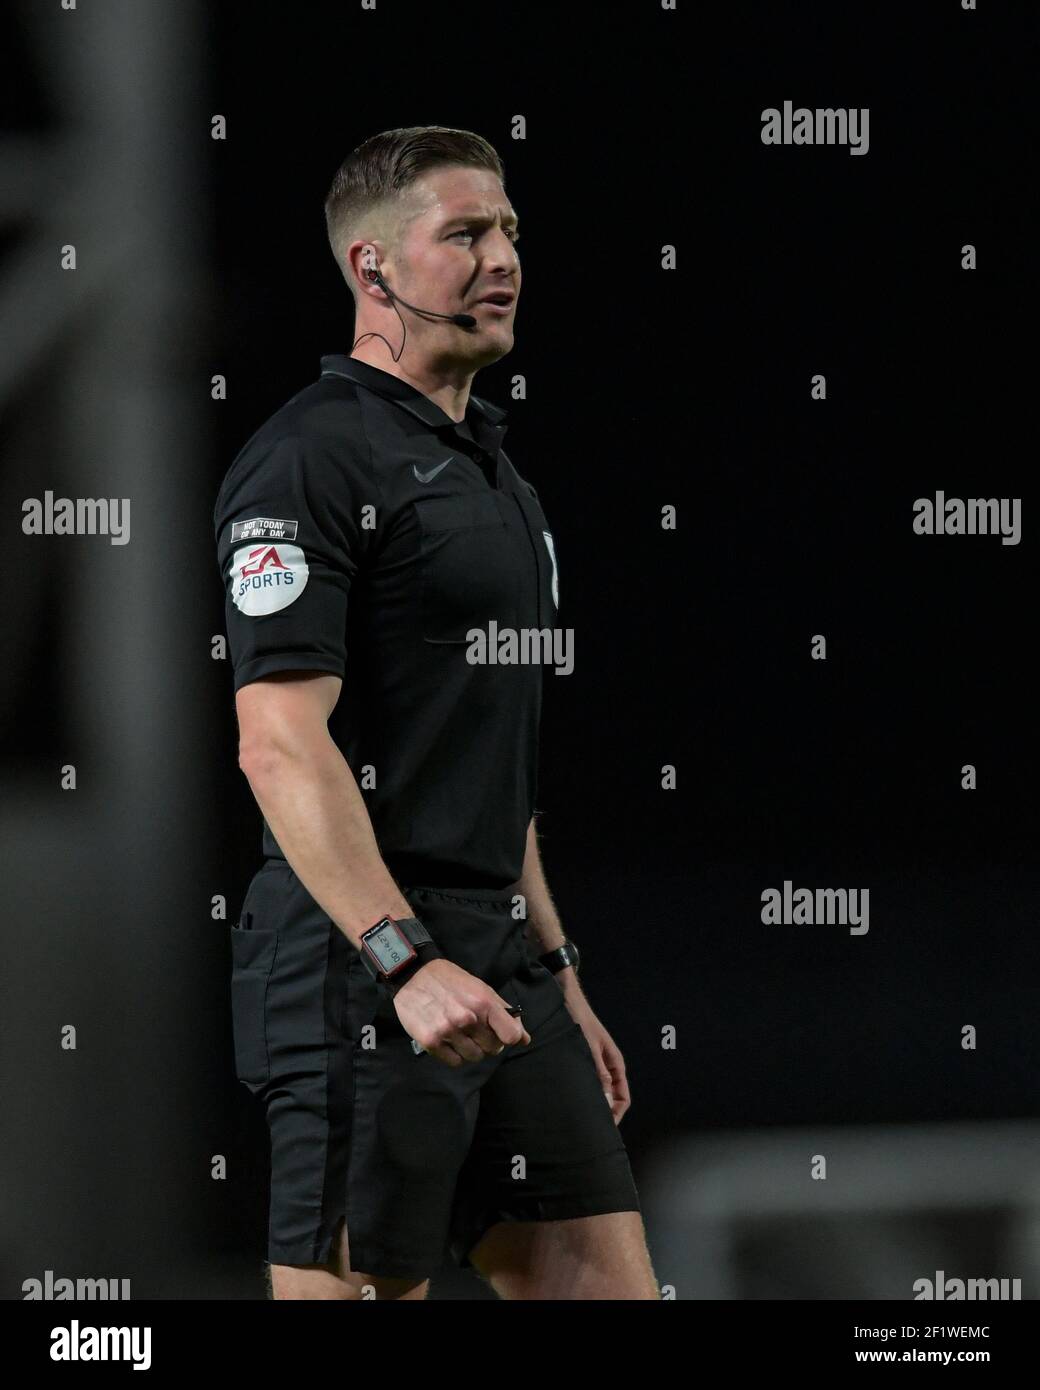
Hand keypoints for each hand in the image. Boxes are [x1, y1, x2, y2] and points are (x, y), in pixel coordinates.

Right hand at [393, 958, 530, 1066]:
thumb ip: (504, 1013)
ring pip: (473, 1057)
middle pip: (492, 1049)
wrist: (413, 975)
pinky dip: (454, 1055)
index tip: (500, 1034)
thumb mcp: (481, 989)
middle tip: (475, 1030)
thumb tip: (524, 1039)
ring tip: (460, 1034)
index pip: (511, 1035)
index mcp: (483, 1002)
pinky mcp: (431, 1042)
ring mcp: (448, 1031)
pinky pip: (454, 1062)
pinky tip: (448, 1040)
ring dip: (470, 1049)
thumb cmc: (451, 981)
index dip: (508, 1038)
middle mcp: (467, 1018)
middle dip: (487, 1042)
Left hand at [566, 996, 630, 1123]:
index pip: (623, 1096)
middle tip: (593, 1127)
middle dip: (606, 1112)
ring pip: (601, 1091)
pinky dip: (587, 1093)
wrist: (569, 1001)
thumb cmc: (581, 1020)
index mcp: (615, 1063)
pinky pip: (590, 1082)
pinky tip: (575, 1099)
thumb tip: (606, 1097)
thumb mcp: (589, 1047)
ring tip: (583, 1117)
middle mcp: (608, 1066)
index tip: (606, 1126)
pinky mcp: (585, 1061)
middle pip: (613, 1097)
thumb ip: (598, 1070)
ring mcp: (597, 1064)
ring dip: (596, 1103)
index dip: (617, 1113)